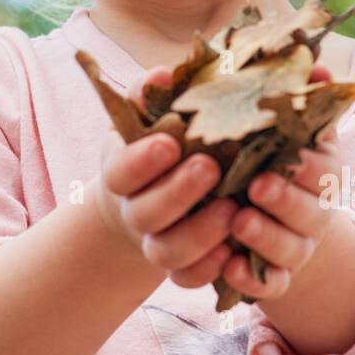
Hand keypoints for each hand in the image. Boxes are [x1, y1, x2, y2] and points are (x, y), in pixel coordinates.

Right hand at [92, 66, 240, 288]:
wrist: (158, 193)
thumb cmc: (162, 141)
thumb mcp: (151, 113)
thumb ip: (151, 91)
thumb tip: (161, 75)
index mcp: (123, 172)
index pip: (119, 171)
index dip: (141, 161)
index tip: (170, 142)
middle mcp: (136, 211)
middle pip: (145, 213)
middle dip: (177, 193)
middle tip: (210, 168)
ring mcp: (157, 242)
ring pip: (166, 252)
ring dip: (199, 234)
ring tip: (232, 209)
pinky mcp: (183, 267)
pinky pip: (189, 280)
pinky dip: (210, 270)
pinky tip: (235, 253)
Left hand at [218, 69, 343, 302]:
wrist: (242, 203)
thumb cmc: (255, 148)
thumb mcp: (267, 117)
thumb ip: (287, 92)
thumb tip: (318, 64)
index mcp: (314, 168)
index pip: (327, 168)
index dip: (312, 164)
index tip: (292, 155)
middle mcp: (310, 209)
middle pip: (312, 212)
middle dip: (287, 201)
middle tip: (257, 187)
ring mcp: (292, 245)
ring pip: (290, 250)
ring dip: (266, 237)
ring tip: (237, 220)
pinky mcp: (269, 275)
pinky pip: (268, 286)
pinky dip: (251, 279)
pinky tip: (229, 265)